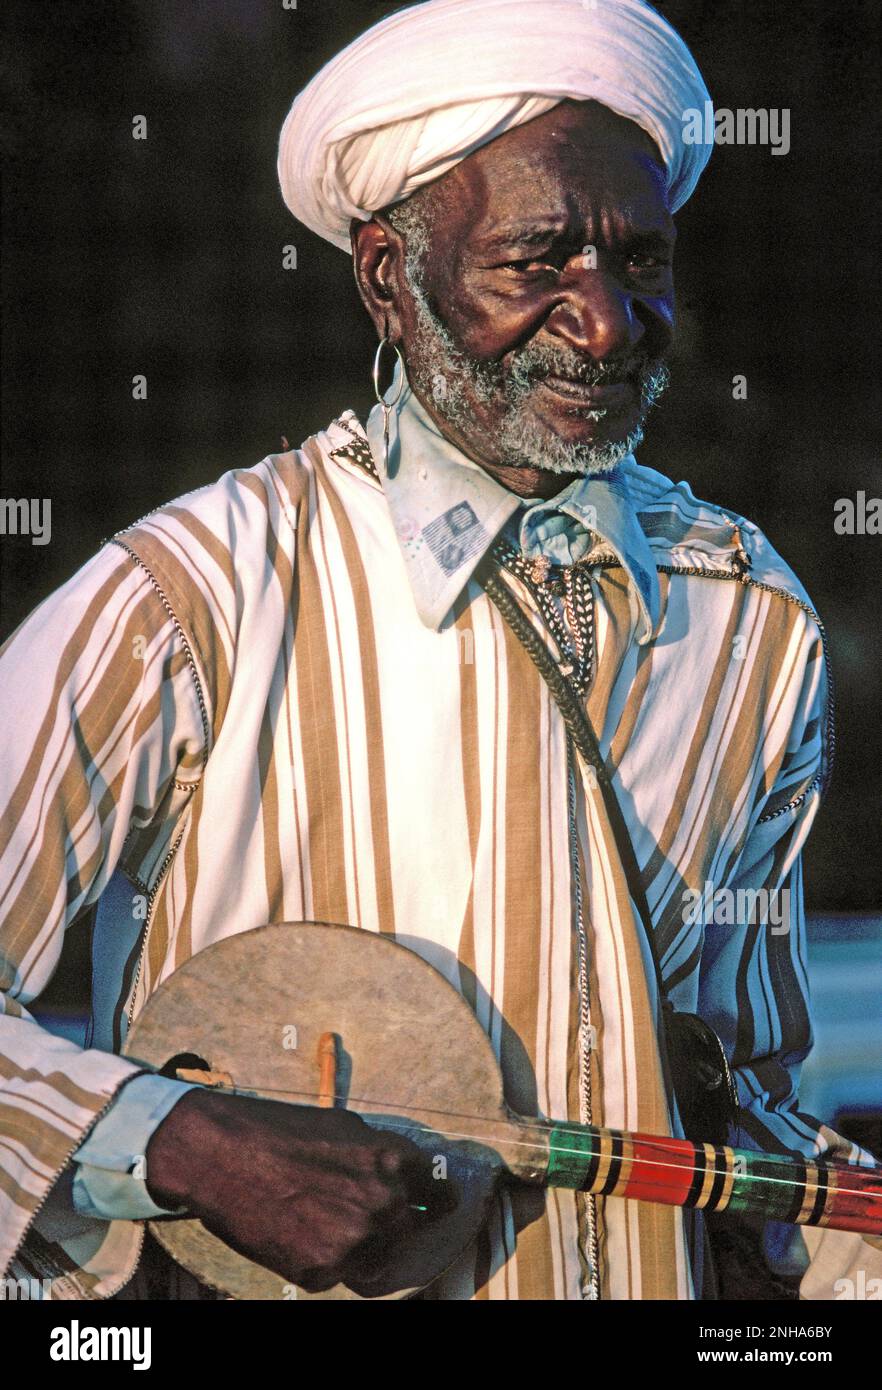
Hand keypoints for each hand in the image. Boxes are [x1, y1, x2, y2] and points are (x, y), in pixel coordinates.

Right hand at [144, 1089, 449, 1294]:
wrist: (222, 1156)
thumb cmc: (277, 1132)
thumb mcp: (342, 1126)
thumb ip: (377, 1153)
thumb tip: (400, 1170)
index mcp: (391, 1161)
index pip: (437, 1190)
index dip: (438, 1198)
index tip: (442, 1205)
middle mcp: (383, 1203)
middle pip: (411, 1227)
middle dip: (395, 1223)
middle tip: (364, 1216)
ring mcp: (355, 1241)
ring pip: (379, 1257)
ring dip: (365, 1247)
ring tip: (325, 1223)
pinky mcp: (322, 1272)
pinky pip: (340, 1273)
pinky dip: (326, 1260)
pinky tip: (299, 1233)